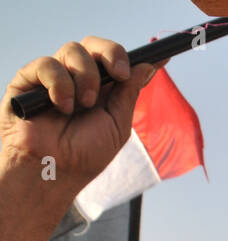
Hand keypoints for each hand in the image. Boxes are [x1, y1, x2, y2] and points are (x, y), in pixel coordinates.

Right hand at [0, 38, 154, 240]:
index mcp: (101, 89)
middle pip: (95, 45)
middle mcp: (77, 78)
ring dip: (85, 77)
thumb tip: (147, 67)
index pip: (116, 62)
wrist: (53, 170)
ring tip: (83, 105)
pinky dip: (59, 84)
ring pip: (73, 50)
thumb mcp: (117, 124)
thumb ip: (129, 94)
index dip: (135, 57)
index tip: (161, 57)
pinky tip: (61, 107)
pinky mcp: (29, 80)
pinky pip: (47, 64)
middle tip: (119, 74)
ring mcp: (54, 77)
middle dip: (111, 54)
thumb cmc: (84, 154)